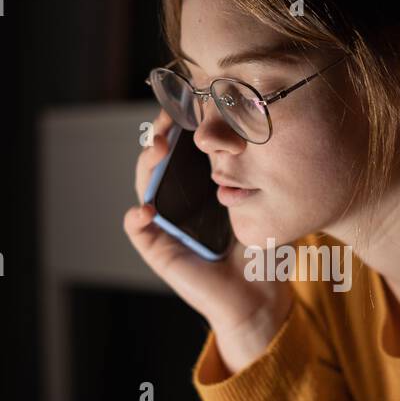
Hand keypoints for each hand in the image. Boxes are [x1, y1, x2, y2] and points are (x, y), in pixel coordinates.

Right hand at [124, 108, 292, 372]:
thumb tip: (256, 130)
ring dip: (145, 165)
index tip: (188, 104)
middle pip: (159, 160)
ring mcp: (166, 223)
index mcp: (202, 186)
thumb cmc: (263, 252)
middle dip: (159, 136)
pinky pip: (136, 230)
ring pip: (143, 186)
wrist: (259, 296)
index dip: (179, 124)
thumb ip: (257, 173)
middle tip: (168, 124)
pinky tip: (146, 209)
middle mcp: (180, 201)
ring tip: (158, 151)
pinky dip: (136, 218)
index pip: (183, 147)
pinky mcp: (158, 250)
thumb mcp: (263, 204)